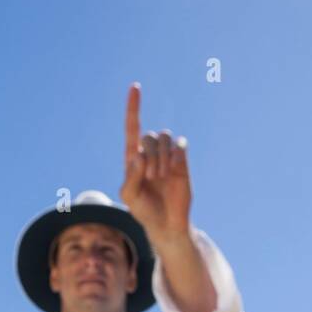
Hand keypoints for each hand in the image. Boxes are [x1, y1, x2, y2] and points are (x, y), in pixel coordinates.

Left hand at [119, 83, 191, 248]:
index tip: (135, 87)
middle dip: (150, 155)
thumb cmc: (144, 211)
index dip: (133, 108)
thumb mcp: (130, 197)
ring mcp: (167, 156)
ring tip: (162, 176)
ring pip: (164, 138)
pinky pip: (180, 145)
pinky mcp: (182, 161)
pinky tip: (173, 169)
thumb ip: (130, 176)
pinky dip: (175, 154)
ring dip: (161, 156)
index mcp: (134, 158)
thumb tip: (139, 156)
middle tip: (153, 177)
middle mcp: (150, 153)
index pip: (132, 127)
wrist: (166, 224)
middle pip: (149, 136)